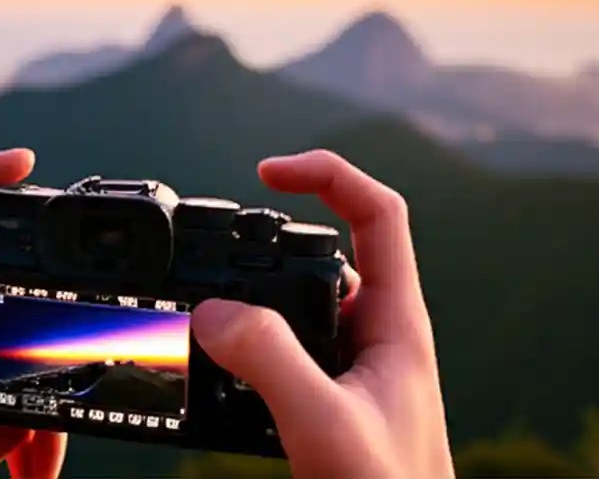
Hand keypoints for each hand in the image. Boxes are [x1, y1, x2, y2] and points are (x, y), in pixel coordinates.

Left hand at [0, 150, 66, 478]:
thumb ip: (22, 409)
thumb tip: (63, 386)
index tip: (23, 162)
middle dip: (35, 318)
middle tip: (59, 375)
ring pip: (3, 335)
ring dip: (30, 401)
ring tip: (31, 467)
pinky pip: (0, 374)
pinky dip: (25, 419)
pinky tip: (28, 468)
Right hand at [191, 150, 452, 477]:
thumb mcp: (323, 424)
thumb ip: (270, 361)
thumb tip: (213, 310)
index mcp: (396, 322)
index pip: (377, 214)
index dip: (327, 176)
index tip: (268, 174)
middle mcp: (376, 335)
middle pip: (325, 252)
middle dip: (268, 241)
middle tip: (215, 246)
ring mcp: (351, 367)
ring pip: (296, 305)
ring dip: (250, 299)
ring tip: (203, 307)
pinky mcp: (328, 398)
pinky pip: (281, 350)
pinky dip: (243, 346)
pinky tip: (215, 366)